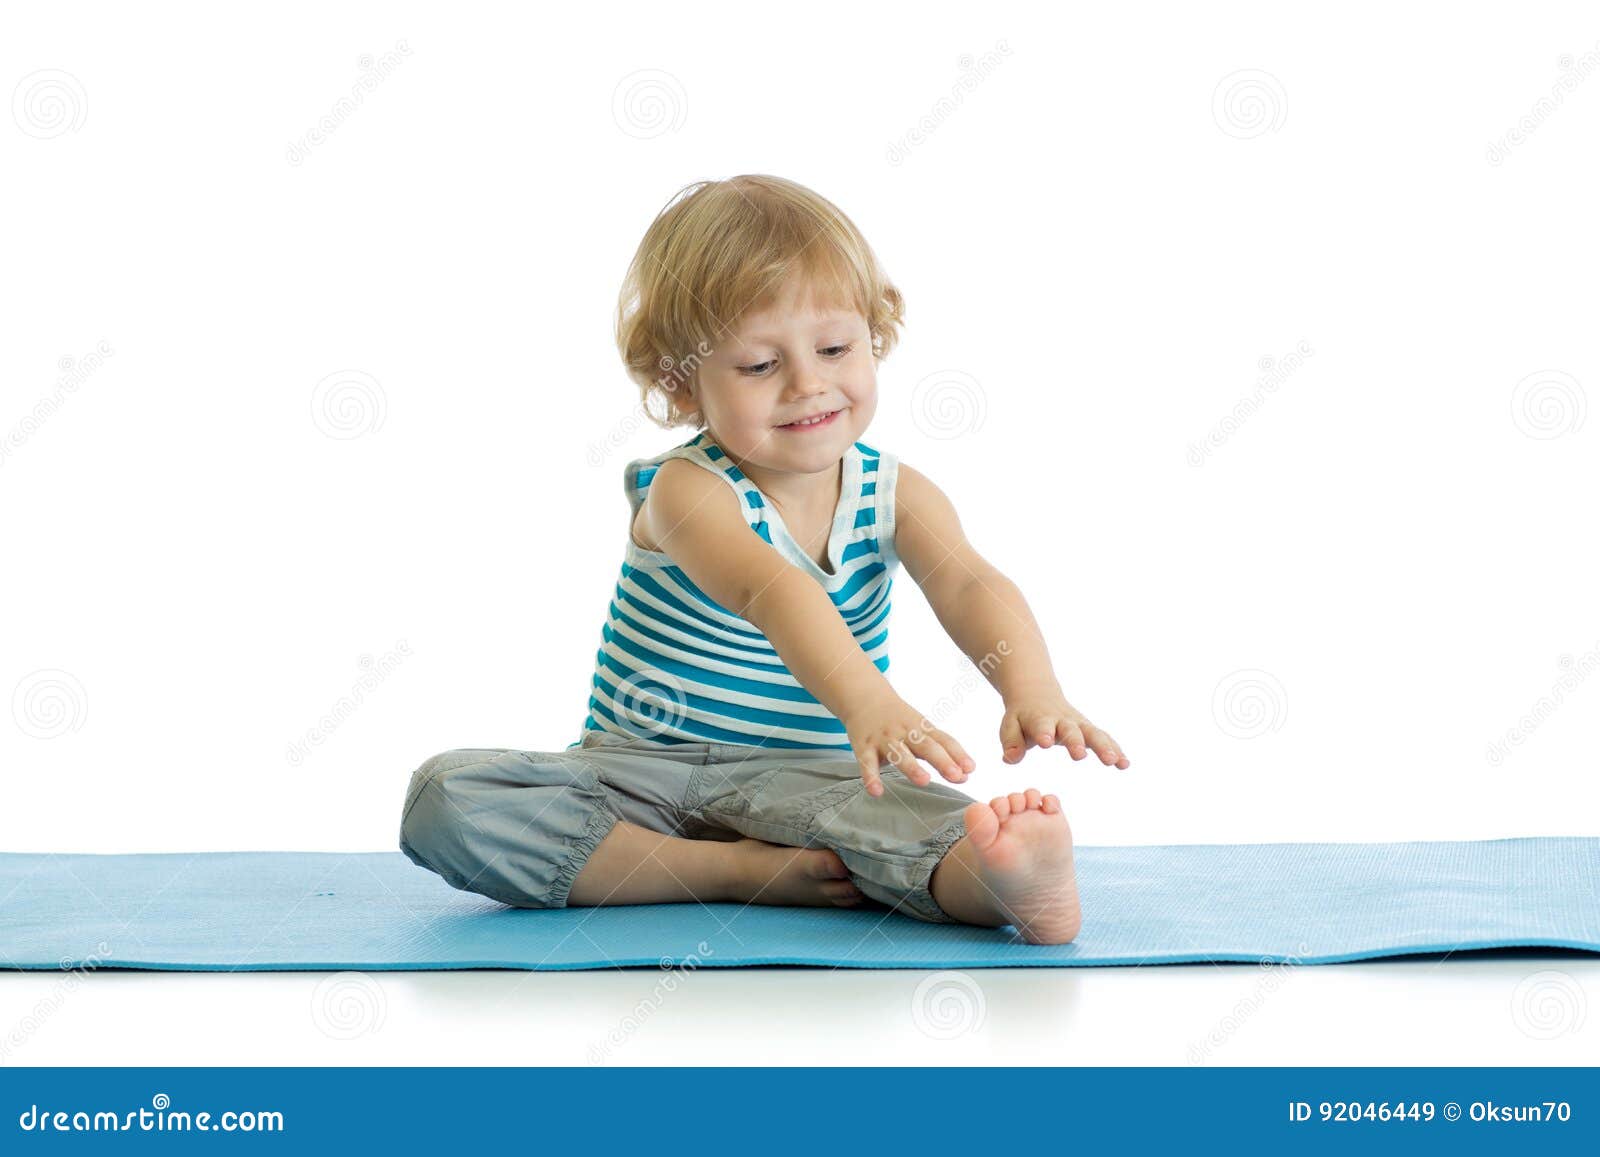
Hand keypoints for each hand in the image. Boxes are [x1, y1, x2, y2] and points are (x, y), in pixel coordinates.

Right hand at [840, 693, 975, 797]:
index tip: (970, 768)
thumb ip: (942, 752)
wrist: (865, 697)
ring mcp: (884, 739)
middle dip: (941, 760)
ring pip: (899, 754)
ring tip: (924, 781)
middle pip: (925, 746)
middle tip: (955, 775)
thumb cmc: (899, 719)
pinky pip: (867, 763)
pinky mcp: (864, 747)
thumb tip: (965, 775)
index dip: (957, 754)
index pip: (943, 740)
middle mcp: (905, 732)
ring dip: (912, 767)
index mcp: (922, 728)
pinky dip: (871, 777)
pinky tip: (876, 791)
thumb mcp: (921, 729)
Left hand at [1000, 684, 1129, 768]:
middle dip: (1076, 742)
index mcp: (1040, 719)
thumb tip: (1010, 759)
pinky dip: (1115, 749)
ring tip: (1115, 761)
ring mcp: (1078, 724)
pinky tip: (1125, 764)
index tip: (1045, 743)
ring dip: (1104, 747)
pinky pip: (1104, 738)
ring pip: (1093, 733)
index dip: (1043, 733)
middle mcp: (1062, 720)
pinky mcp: (1089, 729)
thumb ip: (1011, 742)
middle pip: (1071, 730)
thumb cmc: (1022, 717)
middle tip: (1080, 755)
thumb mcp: (1010, 725)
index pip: (1041, 726)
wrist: (1036, 693)